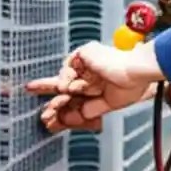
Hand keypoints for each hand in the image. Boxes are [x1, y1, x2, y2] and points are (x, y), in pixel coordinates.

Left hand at [26, 41, 165, 132]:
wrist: (137, 74)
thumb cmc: (131, 86)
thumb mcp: (106, 105)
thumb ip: (88, 111)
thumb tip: (69, 118)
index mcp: (97, 83)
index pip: (74, 93)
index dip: (62, 104)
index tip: (49, 115)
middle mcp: (91, 71)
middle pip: (63, 82)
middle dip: (46, 88)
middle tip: (33, 96)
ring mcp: (88, 62)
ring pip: (64, 77)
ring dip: (61, 92)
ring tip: (61, 100)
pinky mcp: (85, 53)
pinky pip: (68, 65)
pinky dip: (65, 78)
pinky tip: (67, 87)